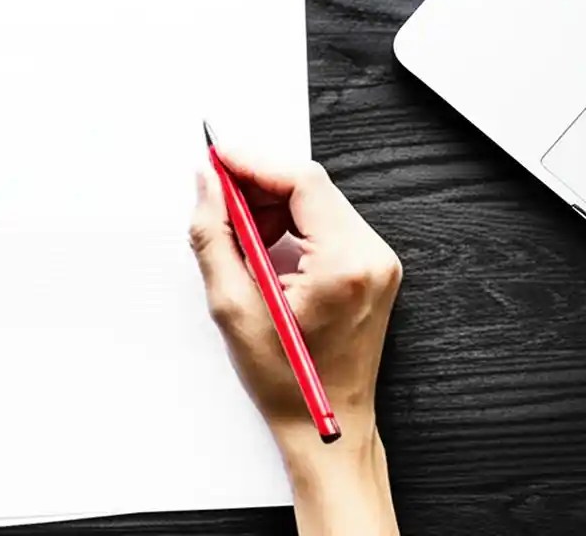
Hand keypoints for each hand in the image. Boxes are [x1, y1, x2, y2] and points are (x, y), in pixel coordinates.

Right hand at [189, 153, 400, 535]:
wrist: (326, 426)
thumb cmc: (287, 383)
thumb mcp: (233, 307)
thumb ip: (215, 236)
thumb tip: (207, 187)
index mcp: (345, 265)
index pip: (302, 182)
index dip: (254, 163)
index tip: (218, 160)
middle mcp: (372, 257)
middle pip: (312, 187)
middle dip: (260, 186)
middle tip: (218, 199)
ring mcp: (378, 262)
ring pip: (319, 202)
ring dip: (274, 207)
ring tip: (241, 239)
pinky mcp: (373, 268)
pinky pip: (329, 224)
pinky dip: (292, 225)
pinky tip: (265, 250)